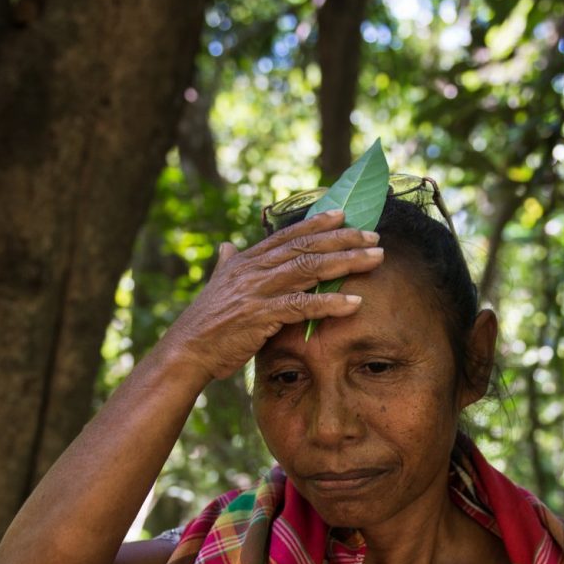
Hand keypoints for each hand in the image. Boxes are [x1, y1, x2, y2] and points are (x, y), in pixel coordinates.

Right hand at [157, 210, 382, 382]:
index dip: (318, 223)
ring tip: (375, 259)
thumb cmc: (207, 321)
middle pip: (306, 246)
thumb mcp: (218, 284)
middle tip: (374, 236)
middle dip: (343, 239)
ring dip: (346, 262)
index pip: (288, 235)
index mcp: (247, 260)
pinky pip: (303, 306)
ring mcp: (258, 291)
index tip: (344, 215)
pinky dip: (330, 304)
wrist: (188, 349)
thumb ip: (227, 264)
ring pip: (310, 269)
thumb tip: (227, 246)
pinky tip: (355, 303)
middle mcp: (255, 269)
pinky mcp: (262, 315)